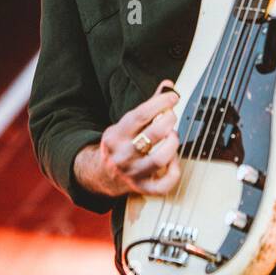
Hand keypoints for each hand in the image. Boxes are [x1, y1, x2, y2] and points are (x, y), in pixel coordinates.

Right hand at [76, 81, 181, 197]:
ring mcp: (133, 173)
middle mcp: (123, 155)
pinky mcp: (142, 188)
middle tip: (171, 116)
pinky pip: (163, 185)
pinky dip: (174, 171)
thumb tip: (168, 86)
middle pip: (152, 136)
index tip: (172, 97)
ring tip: (172, 136)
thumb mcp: (126, 124)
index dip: (160, 103)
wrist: (101, 174)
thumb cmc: (119, 145)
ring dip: (172, 144)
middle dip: (168, 121)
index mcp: (116, 136)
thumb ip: (149, 106)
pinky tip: (173, 160)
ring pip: (159, 160)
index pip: (140, 115)